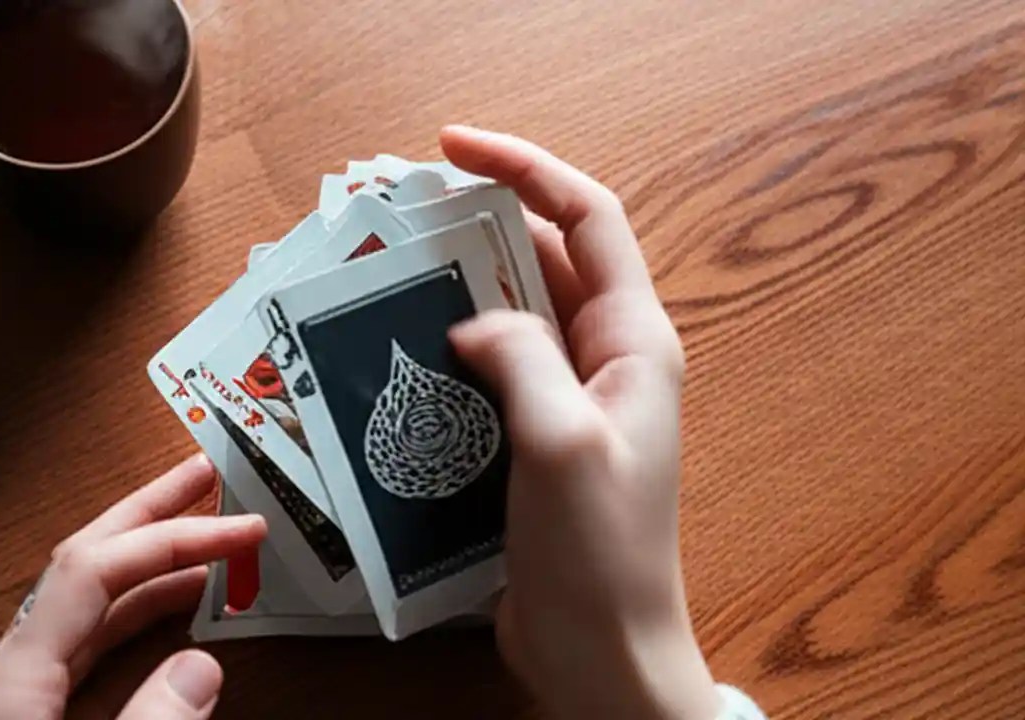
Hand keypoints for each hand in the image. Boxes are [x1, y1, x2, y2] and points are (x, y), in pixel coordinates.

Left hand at [0, 455, 265, 719]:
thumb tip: (202, 666)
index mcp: (9, 681)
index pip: (95, 571)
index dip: (172, 538)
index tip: (240, 530)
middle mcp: (5, 676)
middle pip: (83, 566)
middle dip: (150, 514)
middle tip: (204, 475)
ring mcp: (12, 696)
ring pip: (87, 607)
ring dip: (152, 566)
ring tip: (210, 542)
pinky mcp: (26, 719)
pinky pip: (87, 645)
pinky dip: (136, 616)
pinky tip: (172, 612)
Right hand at [443, 126, 717, 719]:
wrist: (602, 652)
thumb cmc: (600, 556)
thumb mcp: (561, 443)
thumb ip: (521, 358)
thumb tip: (473, 319)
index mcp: (634, 341)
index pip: (588, 217)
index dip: (524, 168)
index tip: (452, 145)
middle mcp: (607, 356)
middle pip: (545, 255)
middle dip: (478, 220)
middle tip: (400, 210)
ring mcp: (572, 397)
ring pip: (515, 309)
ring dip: (459, 282)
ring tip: (390, 270)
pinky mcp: (537, 436)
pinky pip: (496, 365)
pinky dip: (453, 344)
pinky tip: (404, 350)